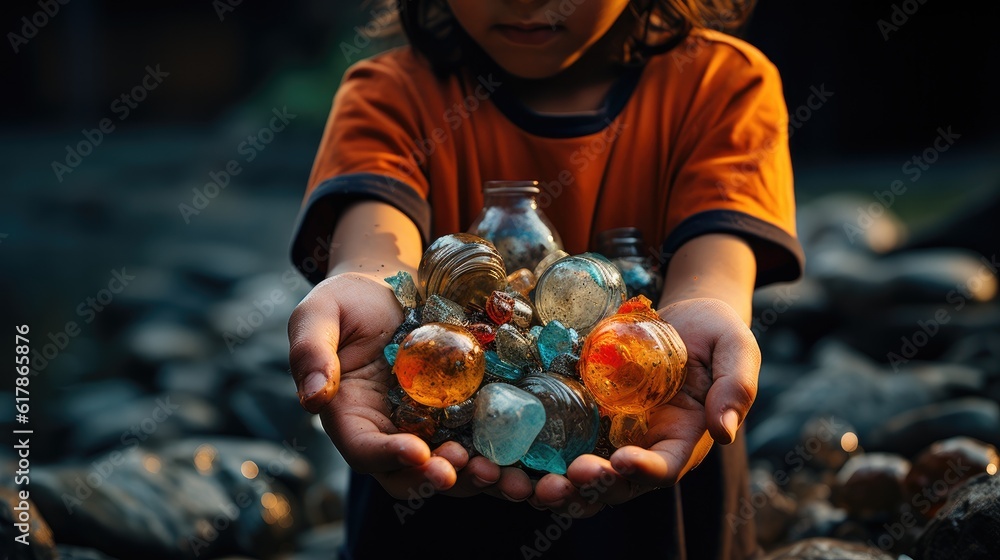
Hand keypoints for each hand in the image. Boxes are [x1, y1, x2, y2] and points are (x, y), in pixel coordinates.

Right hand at [287, 273, 532, 500]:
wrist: (389, 288)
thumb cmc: (346, 301)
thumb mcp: (318, 314)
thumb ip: (310, 351)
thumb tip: (312, 397)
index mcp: (350, 418)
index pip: (365, 450)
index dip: (389, 456)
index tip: (418, 452)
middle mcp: (390, 432)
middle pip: (413, 472)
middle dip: (441, 476)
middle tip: (469, 467)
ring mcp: (429, 425)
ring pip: (453, 465)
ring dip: (478, 475)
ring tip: (502, 472)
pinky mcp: (462, 411)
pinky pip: (482, 438)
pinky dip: (502, 451)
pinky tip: (525, 450)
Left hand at [530, 297, 759, 515]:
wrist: (681, 315)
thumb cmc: (714, 332)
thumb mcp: (737, 349)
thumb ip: (736, 386)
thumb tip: (724, 430)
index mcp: (683, 440)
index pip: (663, 469)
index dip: (642, 471)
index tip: (618, 460)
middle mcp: (645, 448)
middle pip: (615, 485)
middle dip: (586, 490)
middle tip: (557, 483)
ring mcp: (612, 436)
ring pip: (582, 476)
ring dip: (555, 487)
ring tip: (525, 485)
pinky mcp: (586, 418)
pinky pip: (560, 445)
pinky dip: (536, 458)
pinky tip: (507, 458)